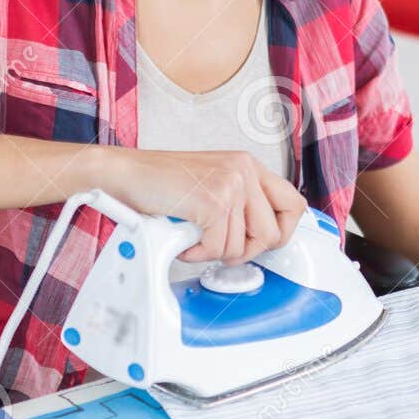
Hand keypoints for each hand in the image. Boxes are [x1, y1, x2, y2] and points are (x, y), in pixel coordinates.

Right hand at [98, 146, 307, 263]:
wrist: (124, 173)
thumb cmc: (159, 182)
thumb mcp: (211, 183)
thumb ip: (238, 202)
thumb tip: (261, 238)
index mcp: (248, 165)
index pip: (294, 204)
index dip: (282, 232)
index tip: (259, 242)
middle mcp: (244, 170)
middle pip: (274, 233)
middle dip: (246, 251)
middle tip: (220, 247)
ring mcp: (230, 184)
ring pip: (243, 247)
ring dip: (214, 252)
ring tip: (192, 237)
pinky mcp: (213, 201)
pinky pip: (218, 249)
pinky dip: (196, 252)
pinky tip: (182, 238)